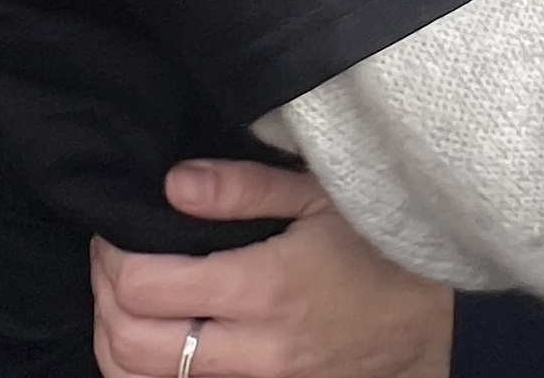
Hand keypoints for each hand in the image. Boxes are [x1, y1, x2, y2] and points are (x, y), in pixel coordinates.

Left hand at [92, 160, 450, 377]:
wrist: (440, 320)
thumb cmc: (380, 245)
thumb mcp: (322, 197)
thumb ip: (243, 189)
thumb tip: (171, 183)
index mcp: (264, 288)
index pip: (145, 288)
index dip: (111, 256)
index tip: (115, 227)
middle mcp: (254, 349)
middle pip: (131, 347)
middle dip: (103, 298)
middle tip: (109, 258)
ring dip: (117, 341)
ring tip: (124, 296)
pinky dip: (153, 368)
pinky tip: (159, 332)